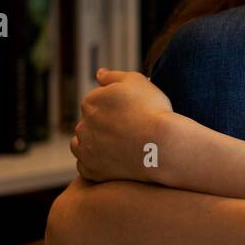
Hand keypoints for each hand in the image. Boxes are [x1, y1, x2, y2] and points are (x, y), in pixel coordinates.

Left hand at [71, 68, 173, 183]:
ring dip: (94, 144)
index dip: (114, 108)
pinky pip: (87, 166)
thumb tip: (99, 74)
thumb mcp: (136, 81)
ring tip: (118, 147)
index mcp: (90, 102)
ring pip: (83, 145)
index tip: (130, 113)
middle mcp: (82, 125)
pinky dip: (96, 164)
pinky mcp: (91, 171)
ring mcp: (86, 150)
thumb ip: (113, 76)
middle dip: (102, 126)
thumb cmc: (152, 110)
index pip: (96, 102)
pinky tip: (112, 162)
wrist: (162, 146)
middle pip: (89, 124)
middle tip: (127, 131)